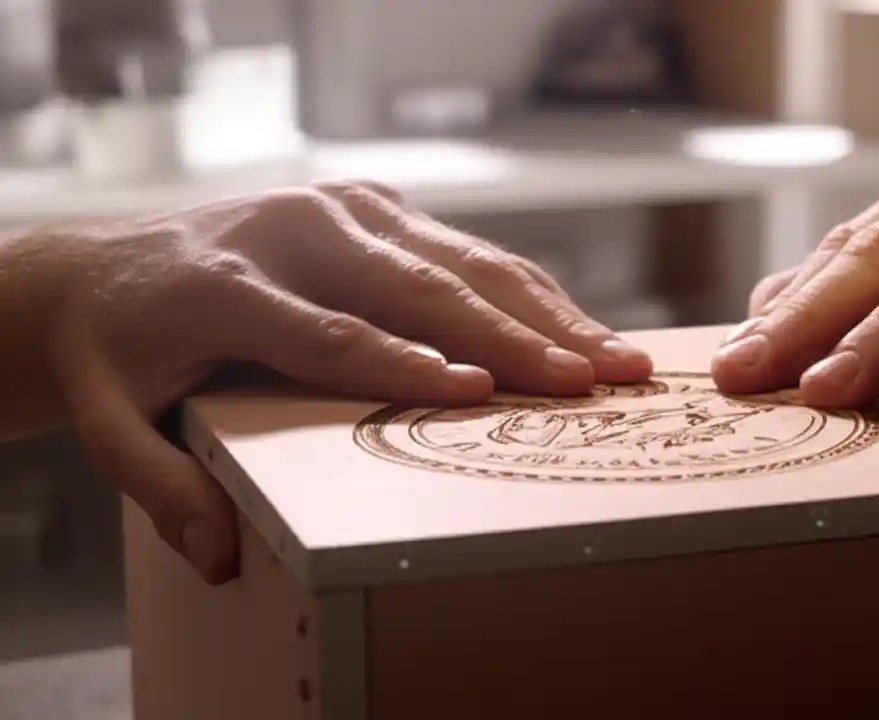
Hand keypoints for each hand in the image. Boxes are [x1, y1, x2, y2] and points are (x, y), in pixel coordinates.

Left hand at [0, 181, 651, 583]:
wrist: (103, 267)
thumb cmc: (121, 352)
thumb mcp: (111, 421)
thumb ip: (159, 482)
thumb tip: (217, 556)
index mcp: (229, 282)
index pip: (336, 334)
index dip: (411, 366)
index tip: (481, 394)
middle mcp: (295, 228)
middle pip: (420, 288)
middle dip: (516, 336)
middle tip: (591, 379)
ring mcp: (340, 206)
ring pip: (460, 258)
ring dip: (544, 310)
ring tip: (613, 354)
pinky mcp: (371, 204)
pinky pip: (461, 247)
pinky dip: (521, 290)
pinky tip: (572, 325)